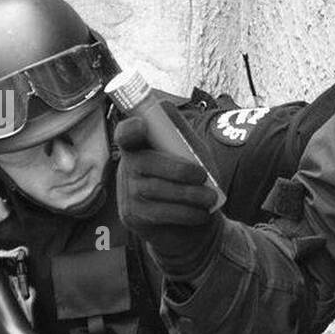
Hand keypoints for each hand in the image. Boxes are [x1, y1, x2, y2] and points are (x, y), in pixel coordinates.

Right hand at [115, 115, 222, 278]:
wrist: (196, 228)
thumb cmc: (194, 185)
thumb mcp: (193, 154)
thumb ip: (180, 131)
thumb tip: (163, 105)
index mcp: (140, 149)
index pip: (125, 135)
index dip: (129, 129)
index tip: (141, 126)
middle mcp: (127, 169)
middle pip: (144, 163)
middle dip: (177, 169)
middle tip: (203, 176)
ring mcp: (127, 194)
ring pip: (154, 189)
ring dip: (188, 194)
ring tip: (209, 198)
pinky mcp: (133, 217)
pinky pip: (158, 212)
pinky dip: (185, 212)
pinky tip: (201, 214)